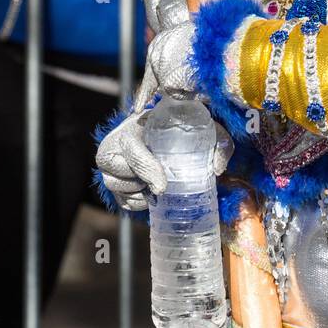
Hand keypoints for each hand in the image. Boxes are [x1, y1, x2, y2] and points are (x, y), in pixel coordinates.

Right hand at [96, 102, 233, 210]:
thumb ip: (218, 140)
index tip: (163, 186)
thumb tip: (218, 169)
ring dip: (141, 191)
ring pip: (120, 190)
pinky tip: (151, 189)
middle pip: (122, 175)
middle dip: (144, 182)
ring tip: (157, 178)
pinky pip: (123, 202)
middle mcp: (113, 145)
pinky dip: (138, 202)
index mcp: (133, 126)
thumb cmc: (181, 127)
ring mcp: (109, 166)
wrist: (159, 130)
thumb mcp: (202, 126)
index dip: (146, 168)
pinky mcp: (113, 183)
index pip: (132, 149)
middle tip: (164, 181)